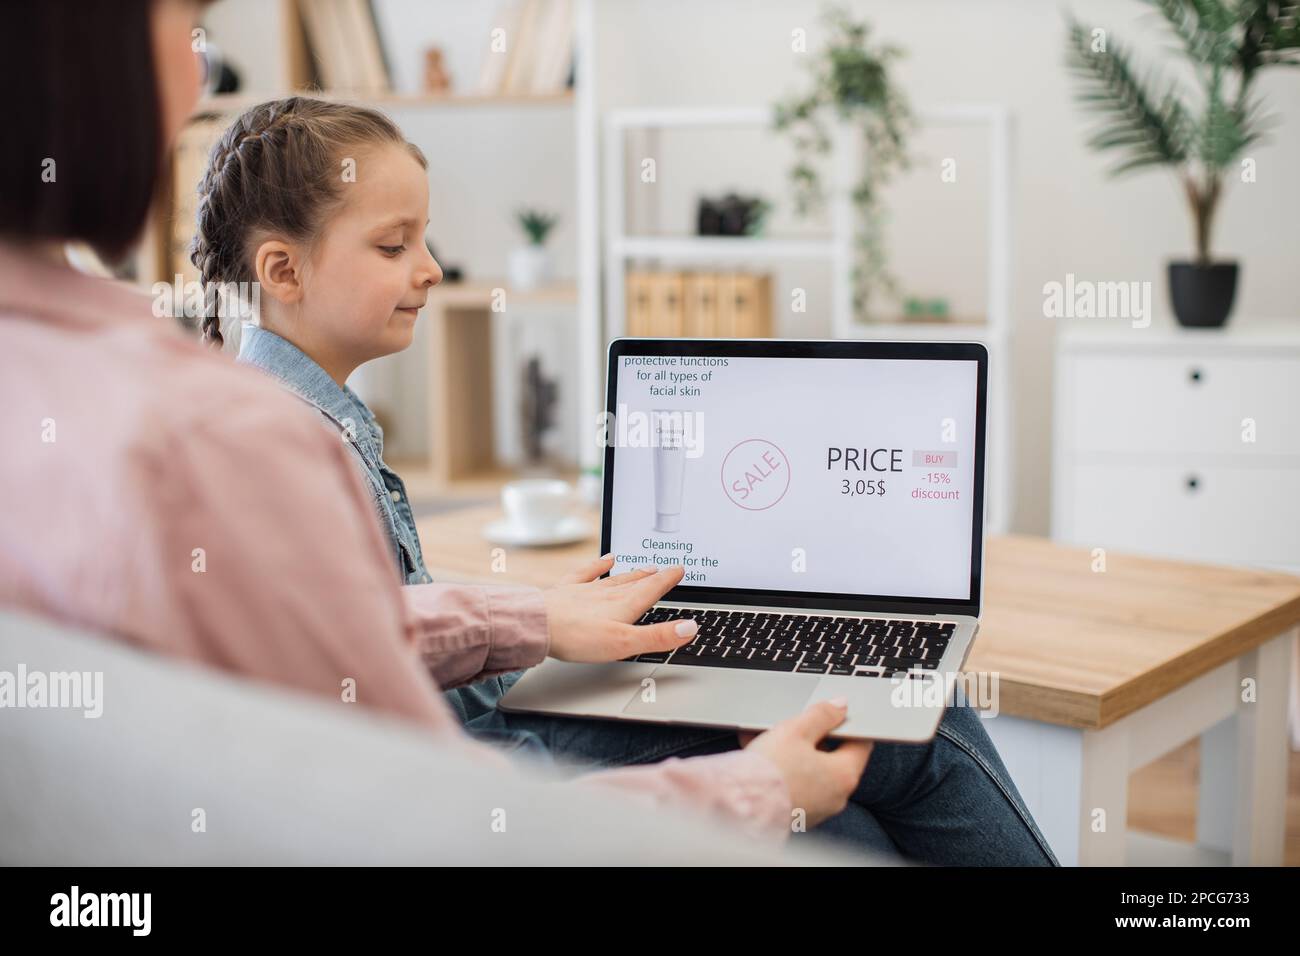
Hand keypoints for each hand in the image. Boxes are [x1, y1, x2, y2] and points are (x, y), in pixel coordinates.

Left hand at [542, 554, 697, 662]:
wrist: (538, 624)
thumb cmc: (579, 637)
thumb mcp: (625, 643)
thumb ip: (658, 637)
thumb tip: (690, 627)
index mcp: (625, 605)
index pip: (652, 589)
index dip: (668, 580)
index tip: (679, 569)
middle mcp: (608, 594)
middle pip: (635, 583)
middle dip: (652, 576)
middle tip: (664, 569)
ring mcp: (587, 591)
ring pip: (615, 579)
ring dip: (631, 573)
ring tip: (643, 568)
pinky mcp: (567, 591)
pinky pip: (587, 573)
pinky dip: (598, 565)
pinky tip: (605, 559)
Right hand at [739, 700, 873, 827]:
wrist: (740, 806)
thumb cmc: (771, 770)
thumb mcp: (797, 730)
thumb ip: (822, 715)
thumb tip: (840, 706)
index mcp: (844, 774)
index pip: (861, 742)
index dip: (847, 723)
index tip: (832, 713)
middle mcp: (836, 796)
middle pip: (832, 757)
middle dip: (812, 737)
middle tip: (793, 723)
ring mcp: (816, 808)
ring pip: (810, 771)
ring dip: (794, 752)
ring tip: (767, 736)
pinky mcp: (795, 815)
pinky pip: (794, 785)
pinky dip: (783, 770)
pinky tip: (760, 753)